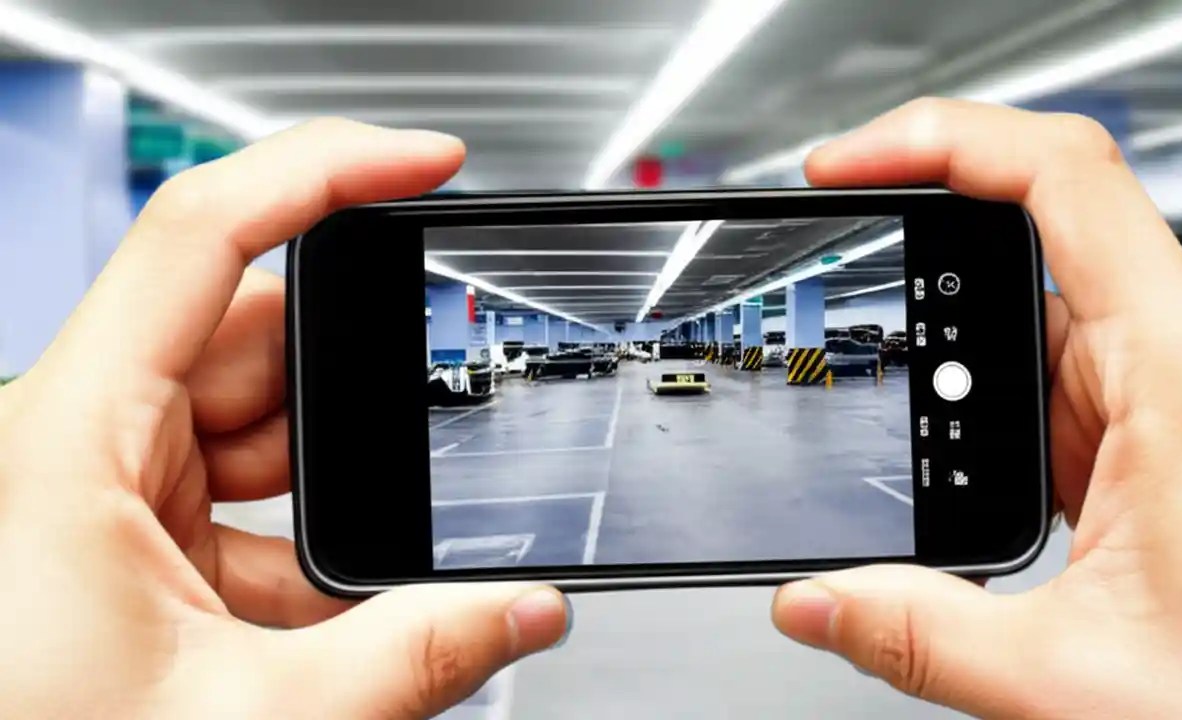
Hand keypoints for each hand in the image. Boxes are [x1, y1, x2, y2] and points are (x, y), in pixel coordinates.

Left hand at [0, 119, 568, 718]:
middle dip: (354, 389)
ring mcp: (104, 483)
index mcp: (67, 443)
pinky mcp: (129, 528)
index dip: (327, 172)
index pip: (203, 235)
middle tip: (419, 447)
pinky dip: (299, 531)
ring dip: (327, 477)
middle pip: (252, 334)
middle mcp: (77, 440)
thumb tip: (524, 612)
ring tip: (346, 564)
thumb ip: (409, 660)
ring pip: (255, 414)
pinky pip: (239, 483)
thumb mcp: (249, 718)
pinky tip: (315, 604)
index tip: (424, 160)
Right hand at [771, 98, 1181, 717]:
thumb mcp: (1074, 682)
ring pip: (1040, 321)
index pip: (1063, 179)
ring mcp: (1176, 401)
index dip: (940, 141)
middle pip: (1036, 240)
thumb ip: (921, 635)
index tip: (848, 168)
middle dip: (923, 269)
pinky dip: (988, 410)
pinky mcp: (1160, 441)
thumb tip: (814, 598)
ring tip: (892, 420)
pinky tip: (955, 460)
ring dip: (956, 363)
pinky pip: (1056, 384)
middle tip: (835, 294)